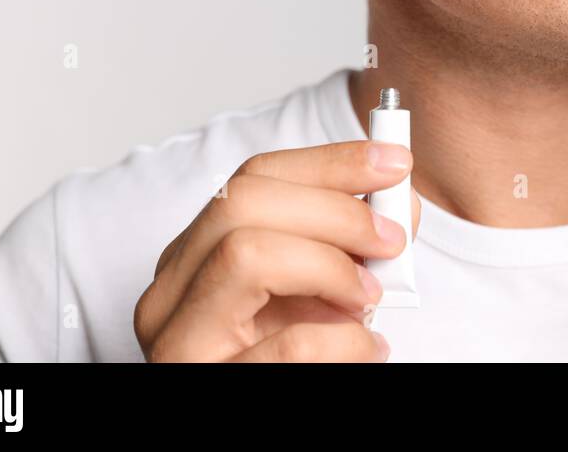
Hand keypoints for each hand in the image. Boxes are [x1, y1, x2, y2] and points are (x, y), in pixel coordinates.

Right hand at [134, 141, 420, 361]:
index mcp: (194, 258)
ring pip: (245, 253)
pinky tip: (365, 347)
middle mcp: (169, 294)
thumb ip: (352, 241)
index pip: (252, 179)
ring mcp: (179, 341)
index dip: (329, 162)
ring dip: (329, 266)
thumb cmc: (293, 362)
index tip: (393, 162)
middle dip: (334, 210)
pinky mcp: (205, 384)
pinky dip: (343, 339)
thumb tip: (398, 202)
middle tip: (392, 239)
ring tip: (368, 297)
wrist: (280, 404)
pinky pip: (286, 344)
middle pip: (242, 203)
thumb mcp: (318, 291)